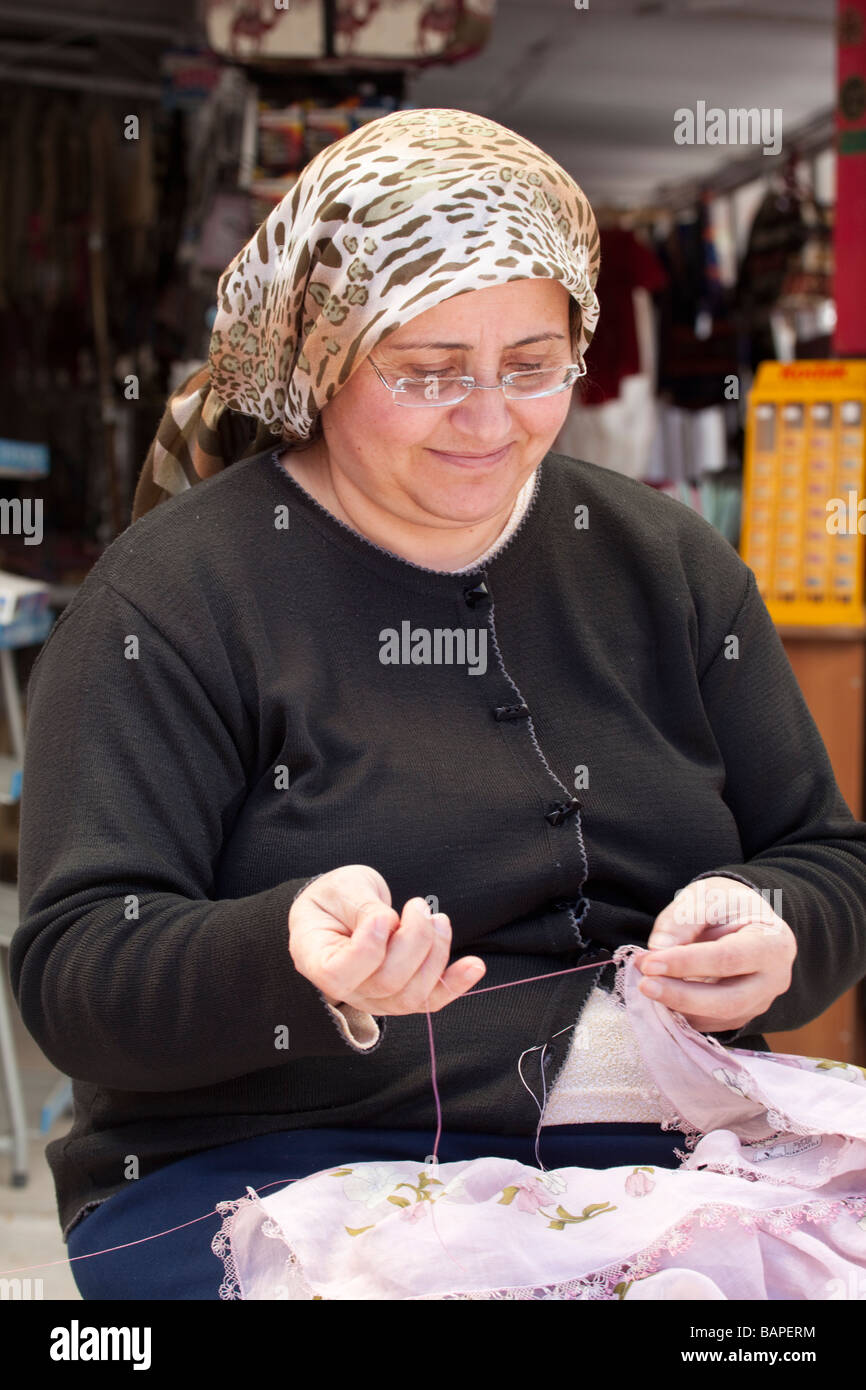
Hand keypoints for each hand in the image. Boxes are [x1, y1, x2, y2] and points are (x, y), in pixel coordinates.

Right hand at [288, 864, 485, 1015]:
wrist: (345, 907)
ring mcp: (376, 998)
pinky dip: (456, 984)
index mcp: (316, 960)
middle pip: (387, 983)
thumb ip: (363, 907)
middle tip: (419, 905)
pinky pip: (431, 1000)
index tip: (383, 915)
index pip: (338, 974)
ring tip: (438, 919)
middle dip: (414, 941)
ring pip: (413, 995)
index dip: (367, 948)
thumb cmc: (337, 896)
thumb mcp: (343, 888)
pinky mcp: (403, 995)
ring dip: (436, 954)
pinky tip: (475, 965)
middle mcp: (347, 989)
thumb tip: (391, 924)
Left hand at [638, 876, 796, 1032]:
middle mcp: (774, 979)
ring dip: (677, 1006)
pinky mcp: (741, 1016)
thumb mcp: (705, 898)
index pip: (728, 959)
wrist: (740, 919)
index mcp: (773, 943)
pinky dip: (681, 1013)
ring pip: (717, 1017)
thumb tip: (657, 949)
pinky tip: (660, 994)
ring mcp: (759, 1002)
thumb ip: (682, 920)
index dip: (687, 963)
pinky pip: (709, 1022)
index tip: (650, 963)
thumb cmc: (725, 905)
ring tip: (646, 984)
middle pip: (728, 1000)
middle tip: (645, 984)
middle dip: (682, 996)